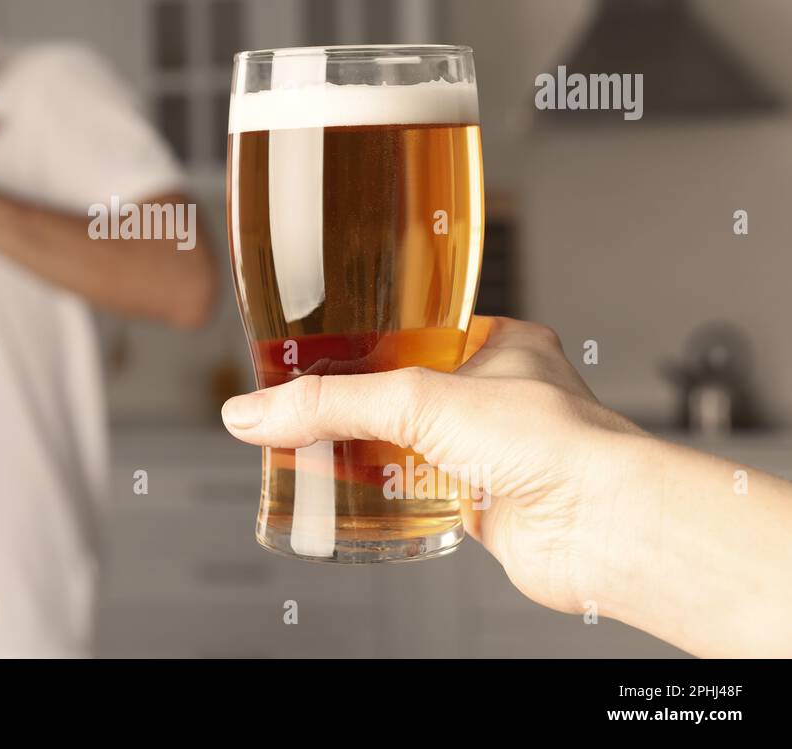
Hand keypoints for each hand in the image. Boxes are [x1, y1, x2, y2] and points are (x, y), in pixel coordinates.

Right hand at [220, 316, 652, 615]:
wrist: (602, 527)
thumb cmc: (556, 444)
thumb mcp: (420, 399)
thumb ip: (330, 404)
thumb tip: (254, 413)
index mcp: (499, 345)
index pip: (413, 329)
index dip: (362, 337)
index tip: (313, 346)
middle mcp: (497, 396)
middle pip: (402, 391)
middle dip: (355, 401)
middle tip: (301, 402)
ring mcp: (489, 452)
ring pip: (407, 444)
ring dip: (365, 450)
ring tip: (311, 446)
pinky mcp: (481, 504)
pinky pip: (416, 494)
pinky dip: (383, 496)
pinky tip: (352, 493)